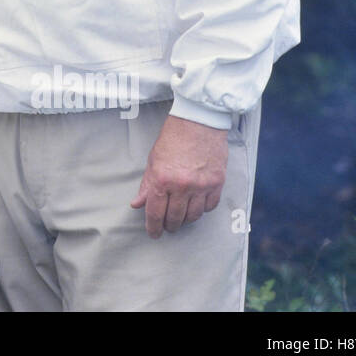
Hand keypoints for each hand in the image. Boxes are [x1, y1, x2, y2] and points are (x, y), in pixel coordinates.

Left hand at [131, 114, 227, 237]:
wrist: (198, 122)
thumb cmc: (173, 138)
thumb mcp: (153, 161)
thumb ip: (147, 185)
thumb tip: (138, 204)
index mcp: (162, 179)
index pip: (156, 212)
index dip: (153, 227)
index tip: (153, 233)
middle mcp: (182, 186)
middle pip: (175, 218)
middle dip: (169, 226)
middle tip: (167, 226)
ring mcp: (202, 186)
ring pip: (193, 216)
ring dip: (185, 220)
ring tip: (180, 217)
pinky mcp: (217, 183)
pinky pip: (209, 206)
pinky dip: (202, 209)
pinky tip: (196, 205)